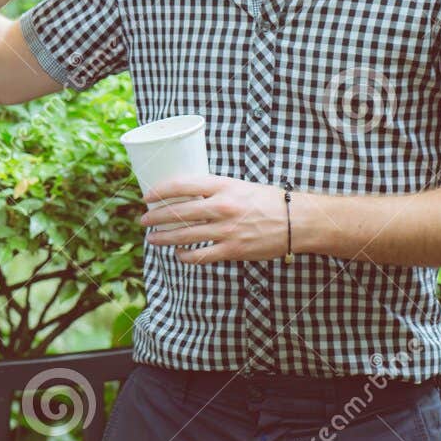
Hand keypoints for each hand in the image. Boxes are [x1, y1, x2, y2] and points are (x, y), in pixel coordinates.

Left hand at [138, 175, 287, 263]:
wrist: (296, 222)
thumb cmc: (267, 200)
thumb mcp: (239, 186)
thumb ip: (214, 189)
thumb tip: (187, 193)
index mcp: (223, 186)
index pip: (181, 185)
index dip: (159, 191)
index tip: (147, 196)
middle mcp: (222, 207)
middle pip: (177, 212)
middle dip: (155, 217)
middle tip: (143, 220)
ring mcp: (226, 230)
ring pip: (183, 236)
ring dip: (163, 238)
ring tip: (152, 238)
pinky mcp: (232, 250)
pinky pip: (200, 256)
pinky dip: (184, 256)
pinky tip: (178, 254)